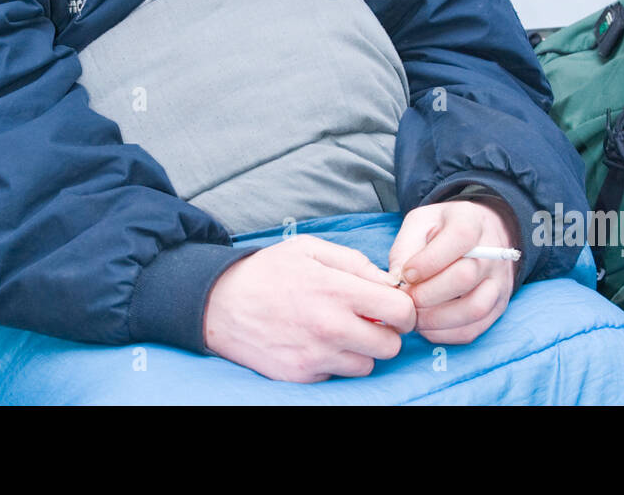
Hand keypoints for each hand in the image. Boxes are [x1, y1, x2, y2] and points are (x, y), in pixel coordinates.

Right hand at [202, 234, 416, 382]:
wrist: (220, 304)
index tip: (391, 306)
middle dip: (386, 333)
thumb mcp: (310, 248)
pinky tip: (316, 342)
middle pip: (391, 345)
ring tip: (339, 331)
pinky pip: (338, 375)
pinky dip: (334, 362)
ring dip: (361, 350)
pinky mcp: (302, 375)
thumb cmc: (268, 271)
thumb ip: (354, 262)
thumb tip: (388, 282)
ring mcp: (316, 355)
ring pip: (367, 364)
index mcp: (337, 289)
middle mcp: (330, 326)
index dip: (403, 309)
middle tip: (369, 321)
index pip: (400, 311)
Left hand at [388, 198, 517, 344]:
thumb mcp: (419, 223)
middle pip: (465, 277)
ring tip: (414, 316)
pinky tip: (427, 326)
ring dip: (437, 319)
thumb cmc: (441, 230)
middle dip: (428, 294)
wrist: (476, 236)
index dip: (429, 261)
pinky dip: (446, 334)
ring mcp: (498, 282)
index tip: (406, 274)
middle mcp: (493, 252)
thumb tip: (397, 282)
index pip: (459, 238)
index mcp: (471, 221)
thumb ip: (406, 248)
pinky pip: (474, 329)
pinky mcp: (497, 307)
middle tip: (406, 299)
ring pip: (474, 308)